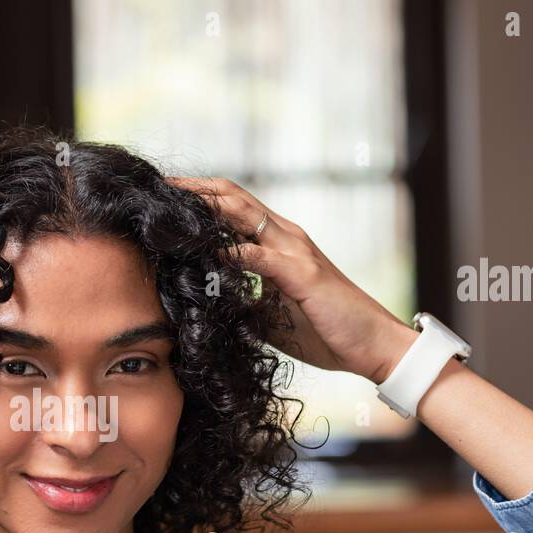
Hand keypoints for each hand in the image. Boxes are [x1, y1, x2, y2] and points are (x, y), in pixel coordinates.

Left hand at [167, 176, 415, 383]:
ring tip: (172, 204)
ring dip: (207, 208)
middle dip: (195, 190)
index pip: (234, 208)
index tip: (166, 198)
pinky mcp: (302, 274)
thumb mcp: (273, 315)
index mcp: (279, 244)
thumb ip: (245, 300)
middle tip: (159, 186)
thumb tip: (210, 303)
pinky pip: (260, 256)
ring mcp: (296, 252)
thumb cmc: (326, 331)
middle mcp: (286, 238)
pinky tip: (205, 250)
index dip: (201, 199)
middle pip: (234, 198)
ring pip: (245, 215)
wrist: (373, 345)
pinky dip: (232, 251)